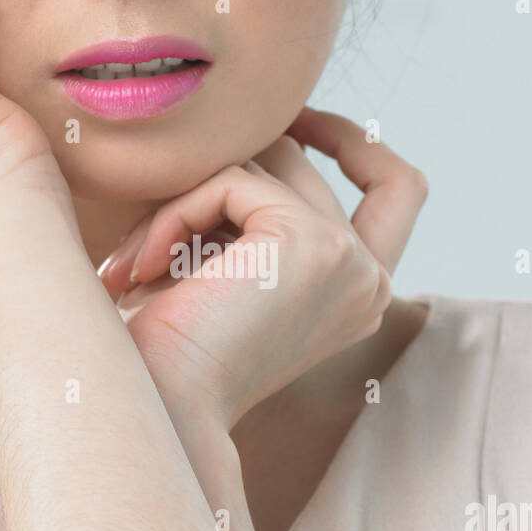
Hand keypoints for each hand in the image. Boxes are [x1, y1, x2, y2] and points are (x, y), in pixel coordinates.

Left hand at [97, 108, 428, 430]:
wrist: (153, 409)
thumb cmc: (169, 353)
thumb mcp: (229, 262)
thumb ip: (254, 203)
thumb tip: (254, 122)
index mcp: (361, 291)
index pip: (398, 186)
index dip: (353, 141)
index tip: (292, 121)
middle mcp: (370, 278)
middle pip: (299, 160)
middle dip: (216, 175)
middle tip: (150, 236)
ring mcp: (349, 259)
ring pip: (259, 163)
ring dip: (181, 200)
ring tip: (133, 263)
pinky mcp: (311, 241)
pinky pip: (230, 180)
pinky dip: (175, 212)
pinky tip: (143, 267)